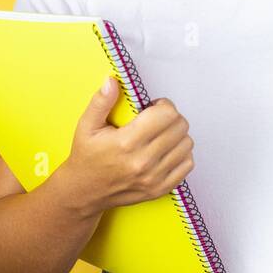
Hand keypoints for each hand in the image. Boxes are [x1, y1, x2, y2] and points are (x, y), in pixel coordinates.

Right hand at [54, 77, 194, 216]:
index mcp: (126, 143)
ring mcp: (154, 178)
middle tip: (156, 120)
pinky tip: (165, 151)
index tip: (152, 107)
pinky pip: (187, 164)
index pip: (166, 115)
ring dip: (177, 135)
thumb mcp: (86, 126)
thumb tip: (112, 81)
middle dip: (171, 117)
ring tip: (160, 135)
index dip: (163, 105)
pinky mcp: (160, 189)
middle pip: (180, 127)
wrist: (84, 192)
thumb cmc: (87, 157)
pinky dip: (180, 154)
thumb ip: (101, 101)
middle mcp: (143, 162)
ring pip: (186, 144)